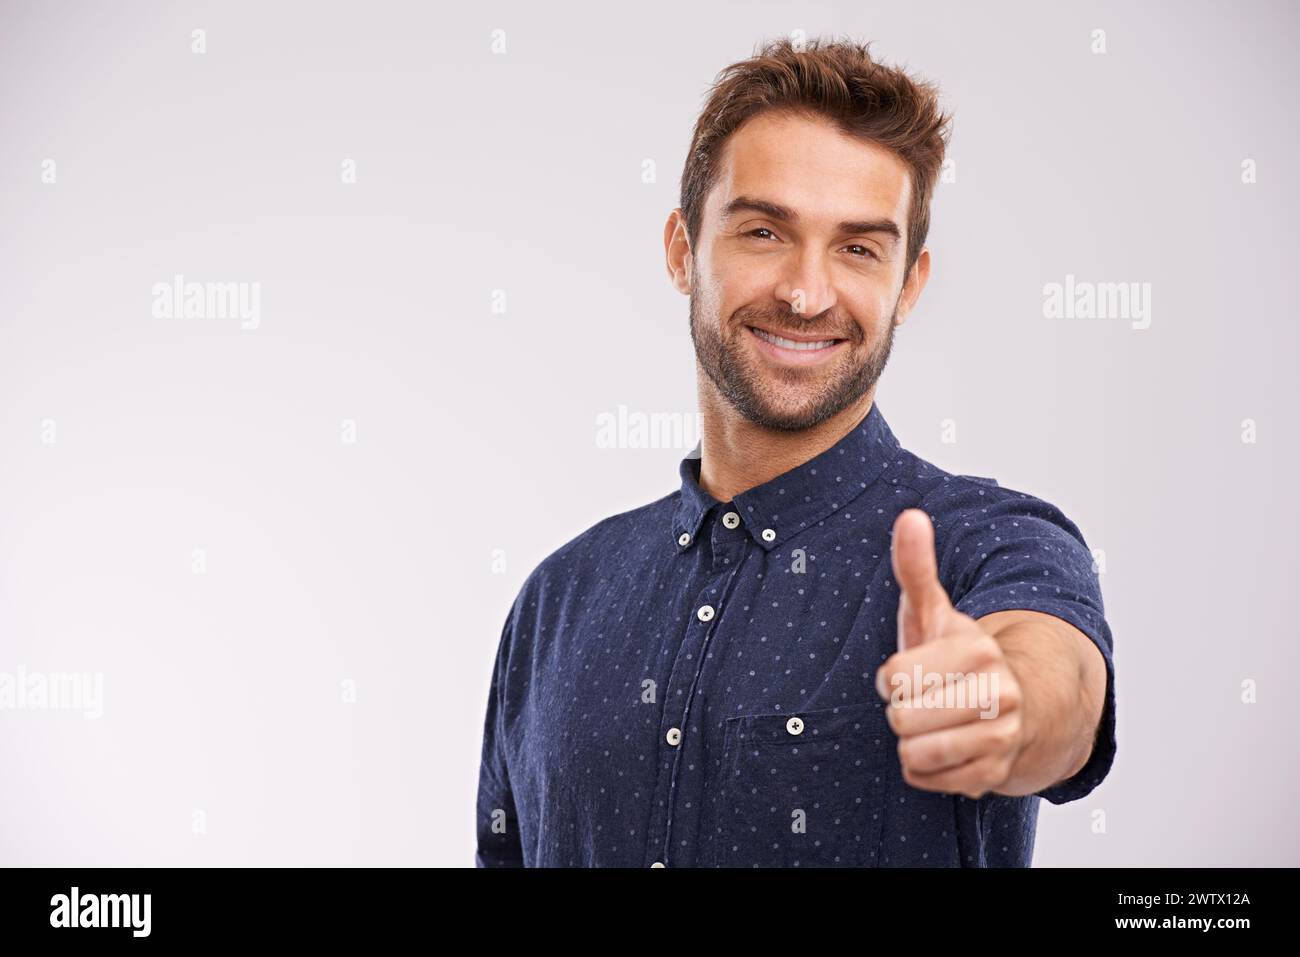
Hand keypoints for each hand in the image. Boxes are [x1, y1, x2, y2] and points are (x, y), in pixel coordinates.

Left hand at [874, 509, 1026, 798]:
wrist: (1013, 706)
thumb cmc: (954, 655)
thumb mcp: (932, 610)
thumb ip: (915, 566)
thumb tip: (910, 516)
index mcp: (979, 649)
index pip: (896, 677)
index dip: (891, 677)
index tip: (909, 671)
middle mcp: (1000, 695)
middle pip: (902, 718)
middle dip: (901, 709)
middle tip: (923, 699)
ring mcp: (1000, 738)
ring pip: (913, 752)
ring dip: (909, 741)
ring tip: (931, 723)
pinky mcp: (991, 776)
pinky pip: (924, 778)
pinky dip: (921, 768)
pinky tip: (941, 746)